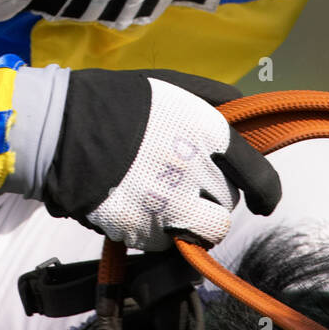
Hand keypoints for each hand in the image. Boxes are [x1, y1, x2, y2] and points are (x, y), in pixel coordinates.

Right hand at [41, 69, 280, 250]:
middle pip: (228, 204)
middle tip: (194, 187)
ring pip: (206, 233)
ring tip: (176, 208)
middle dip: (217, 198)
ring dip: (198, 224)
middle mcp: (196, 173)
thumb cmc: (117, 100)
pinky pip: (169, 243)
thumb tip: (243, 111)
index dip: (267, 193)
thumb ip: (214, 99)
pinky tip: (145, 211)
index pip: (259, 177)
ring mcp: (169, 206)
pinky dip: (163, 234)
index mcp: (208, 133)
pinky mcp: (142, 231)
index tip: (264, 202)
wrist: (61, 130)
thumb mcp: (172, 86)